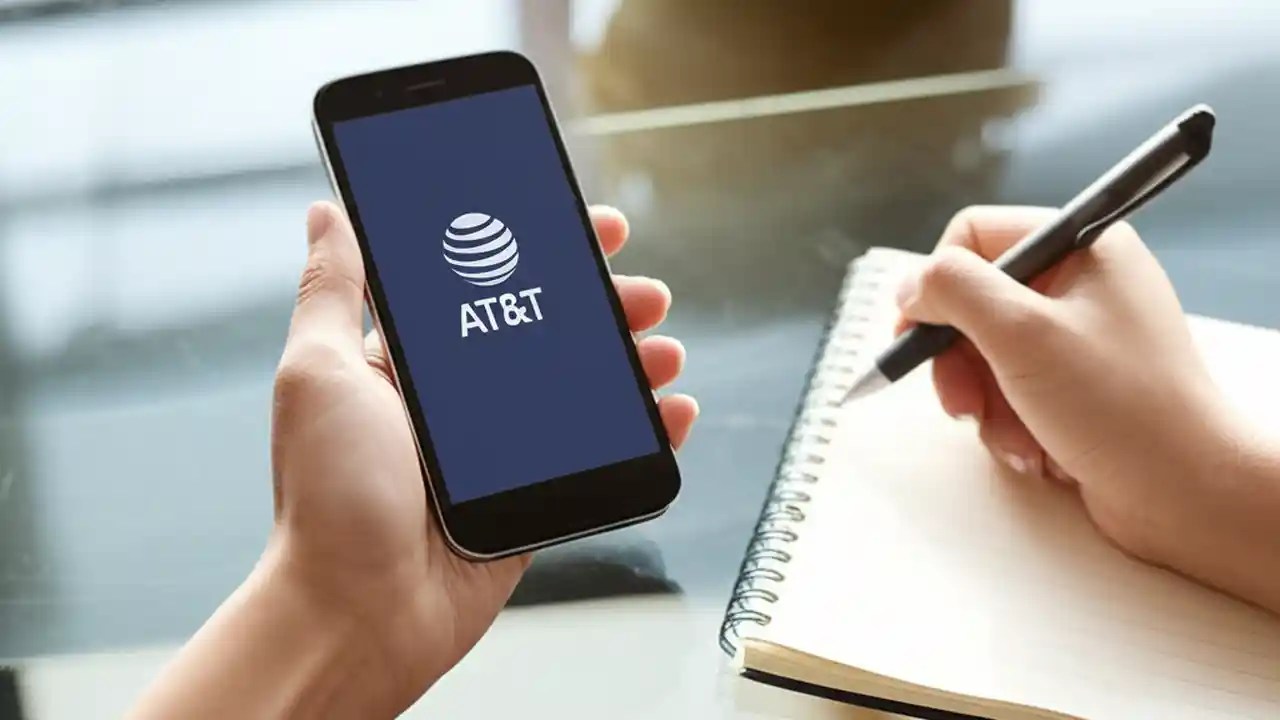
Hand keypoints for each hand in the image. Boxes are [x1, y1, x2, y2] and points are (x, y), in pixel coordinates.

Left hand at [268, 202, 697, 708]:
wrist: (360, 609)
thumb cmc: (329, 496)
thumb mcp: (320, 373)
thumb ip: (334, 292)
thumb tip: (330, 214)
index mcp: (411, 363)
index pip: (488, 287)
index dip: (543, 251)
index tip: (590, 228)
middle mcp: (458, 402)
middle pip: (550, 334)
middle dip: (606, 307)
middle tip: (646, 294)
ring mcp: (499, 452)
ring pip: (584, 392)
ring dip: (633, 364)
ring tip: (664, 351)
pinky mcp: (530, 498)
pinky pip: (598, 457)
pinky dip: (643, 434)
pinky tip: (671, 413)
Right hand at [894, 206, 1240, 564]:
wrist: (1187, 492)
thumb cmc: (1119, 405)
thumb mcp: (1021, 332)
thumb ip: (954, 291)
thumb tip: (911, 286)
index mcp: (1080, 248)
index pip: (975, 236)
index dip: (936, 281)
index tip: (916, 331)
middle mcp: (1080, 285)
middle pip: (973, 303)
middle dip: (958, 360)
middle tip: (960, 402)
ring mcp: (1078, 338)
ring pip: (984, 355)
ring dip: (984, 402)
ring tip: (1012, 436)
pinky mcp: (1075, 387)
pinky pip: (1010, 393)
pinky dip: (1009, 425)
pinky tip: (1035, 451)